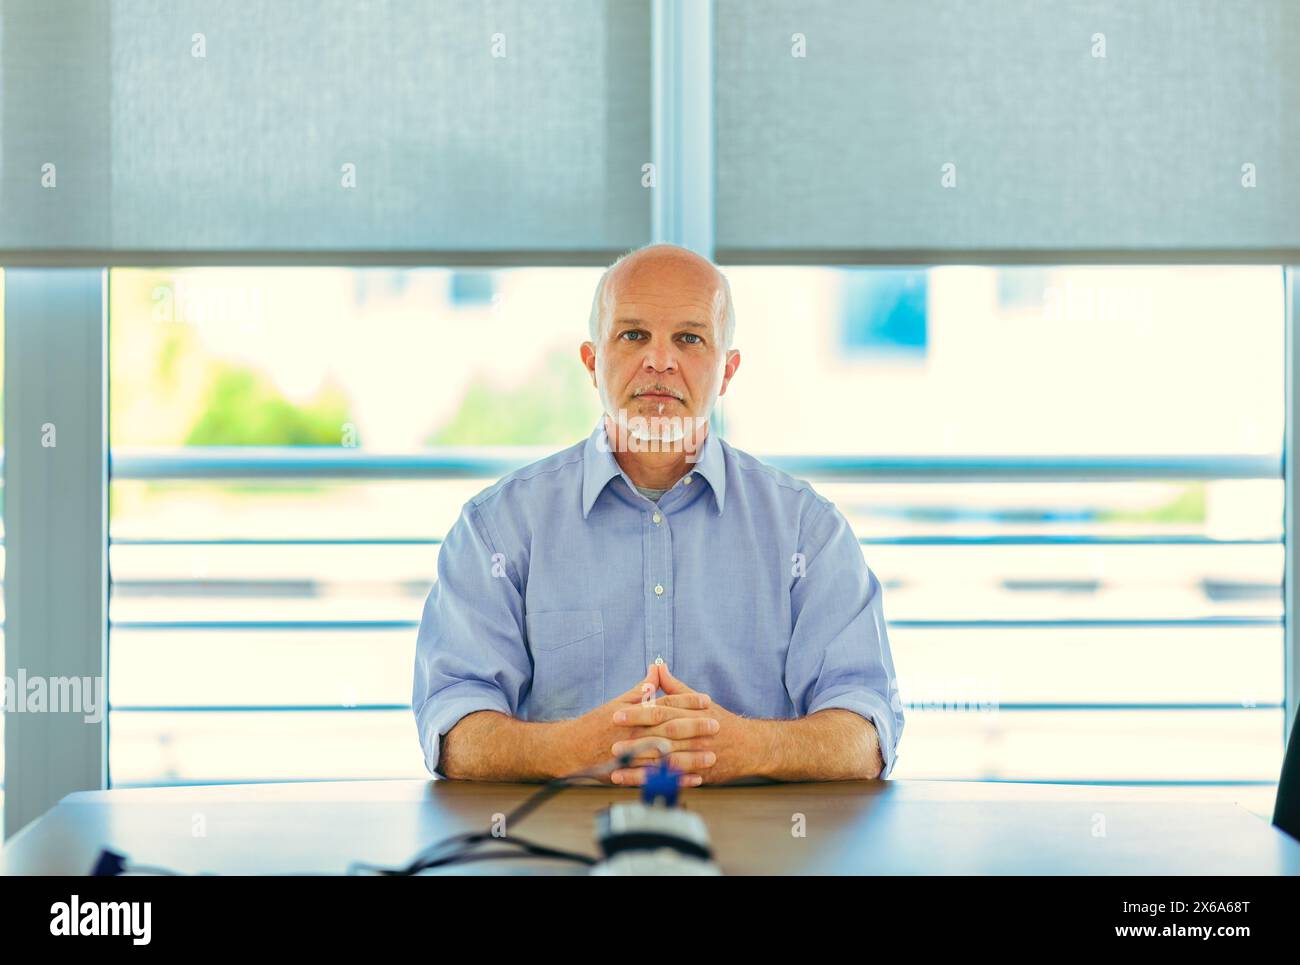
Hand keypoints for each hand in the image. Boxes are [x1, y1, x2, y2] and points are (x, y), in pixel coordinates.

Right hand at [556, 665, 714, 783]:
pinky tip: (694, 779)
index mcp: (634, 713)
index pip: (664, 704)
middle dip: (694, 728)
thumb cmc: (596, 724)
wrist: (571, 749)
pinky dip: (676, 779)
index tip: (706, 700)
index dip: (686, 702)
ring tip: (711, 756)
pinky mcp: (632, 773)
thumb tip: (656, 669)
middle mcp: (635, 733)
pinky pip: (658, 777)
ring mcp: (633, 754)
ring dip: (690, 756)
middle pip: (669, 729)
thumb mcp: (618, 703)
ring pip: (666, 755)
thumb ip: (641, 689)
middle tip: (716, 726)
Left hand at [610, 664, 768, 785]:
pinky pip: (672, 780)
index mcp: (692, 714)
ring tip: (617, 765)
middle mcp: (694, 735)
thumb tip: (657, 666)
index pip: (662, 712)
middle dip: (637, 740)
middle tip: (612, 742)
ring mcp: (697, 756)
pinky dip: (653, 781)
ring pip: (666, 761)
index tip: (617, 714)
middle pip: (663, 736)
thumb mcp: (700, 701)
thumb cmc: (720, 721)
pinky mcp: (698, 774)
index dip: (639, 713)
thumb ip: (675, 687)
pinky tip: (634, 782)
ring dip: (641, 765)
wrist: (750, 746)